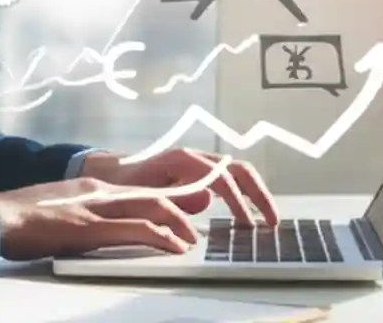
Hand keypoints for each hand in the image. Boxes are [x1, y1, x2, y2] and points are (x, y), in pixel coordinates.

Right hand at [0, 178, 200, 260]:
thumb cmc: (22, 218)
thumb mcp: (61, 210)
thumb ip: (85, 213)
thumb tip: (99, 227)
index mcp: (92, 187)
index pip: (140, 191)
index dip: (168, 201)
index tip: (183, 215)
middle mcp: (99, 192)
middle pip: (154, 197)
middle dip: (181, 212)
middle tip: (194, 231)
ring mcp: (96, 208)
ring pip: (153, 209)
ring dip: (179, 226)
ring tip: (190, 243)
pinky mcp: (90, 228)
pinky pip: (137, 230)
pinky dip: (161, 238)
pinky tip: (173, 248)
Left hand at [80, 148, 278, 226]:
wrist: (110, 172)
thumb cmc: (125, 184)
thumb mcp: (144, 192)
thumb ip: (173, 197)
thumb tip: (207, 200)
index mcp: (184, 160)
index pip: (221, 178)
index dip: (237, 201)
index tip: (248, 224)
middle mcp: (196, 157)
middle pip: (238, 169)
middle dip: (258, 194)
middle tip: (272, 221)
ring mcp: (200, 163)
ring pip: (238, 172)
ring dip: (255, 193)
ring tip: (268, 218)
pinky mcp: (200, 172)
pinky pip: (229, 179)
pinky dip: (245, 193)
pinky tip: (251, 213)